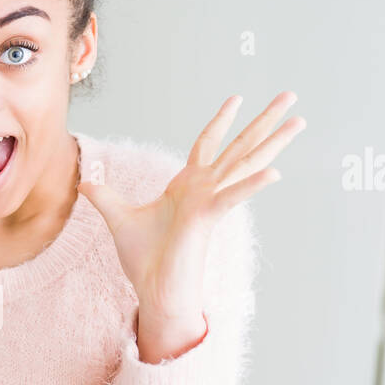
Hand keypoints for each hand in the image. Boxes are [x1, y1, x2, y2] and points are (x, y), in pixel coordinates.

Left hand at [79, 91, 304, 319]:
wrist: (153, 289)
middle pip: (239, 146)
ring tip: (299, 120)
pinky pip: (232, 197)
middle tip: (291, 96)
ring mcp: (210, 201)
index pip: (207, 144)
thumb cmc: (144, 259)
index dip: (221, 121)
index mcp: (187, 186)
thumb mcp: (118, 219)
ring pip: (246, 163)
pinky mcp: (207, 218)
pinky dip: (252, 185)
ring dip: (272, 141)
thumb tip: (84, 182)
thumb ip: (104, 197)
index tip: (237, 98)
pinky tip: (276, 172)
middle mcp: (204, 189)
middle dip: (264, 120)